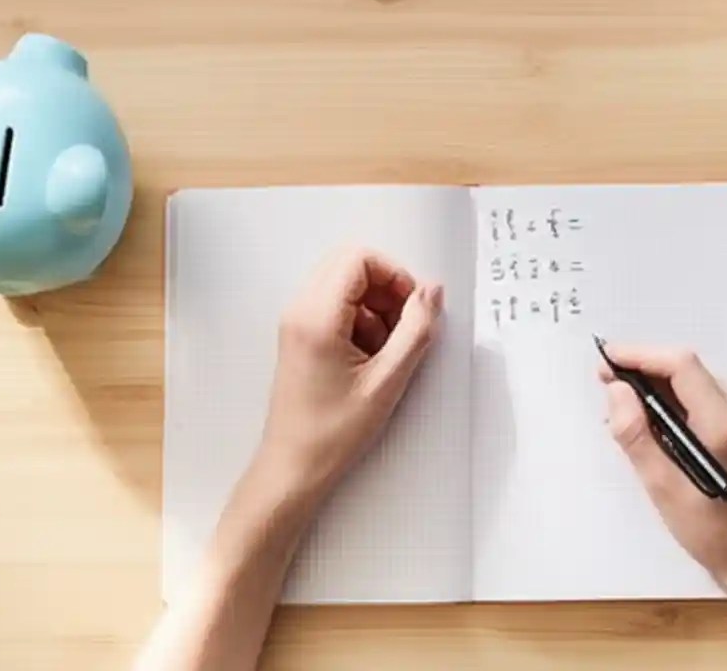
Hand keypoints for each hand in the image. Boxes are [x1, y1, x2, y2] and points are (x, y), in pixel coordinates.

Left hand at [261, 247, 443, 491]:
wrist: (294, 466)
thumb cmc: (332, 433)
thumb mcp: (387, 380)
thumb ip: (416, 330)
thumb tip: (432, 292)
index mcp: (317, 317)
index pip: (359, 259)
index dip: (395, 274)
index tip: (413, 305)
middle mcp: (300, 311)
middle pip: (350, 265)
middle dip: (386, 287)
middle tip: (404, 323)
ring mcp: (297, 323)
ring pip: (344, 284)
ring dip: (376, 305)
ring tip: (388, 348)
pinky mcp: (301, 336)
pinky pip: (336, 306)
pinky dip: (362, 320)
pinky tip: (372, 356)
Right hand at [598, 345, 726, 593]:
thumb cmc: (717, 534)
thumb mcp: (664, 490)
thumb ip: (637, 436)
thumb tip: (617, 392)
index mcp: (725, 425)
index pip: (680, 364)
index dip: (639, 355)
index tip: (608, 359)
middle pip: (688, 367)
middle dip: (644, 368)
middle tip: (608, 383)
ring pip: (696, 380)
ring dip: (659, 385)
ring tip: (626, 409)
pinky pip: (708, 396)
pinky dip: (678, 400)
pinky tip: (657, 422)